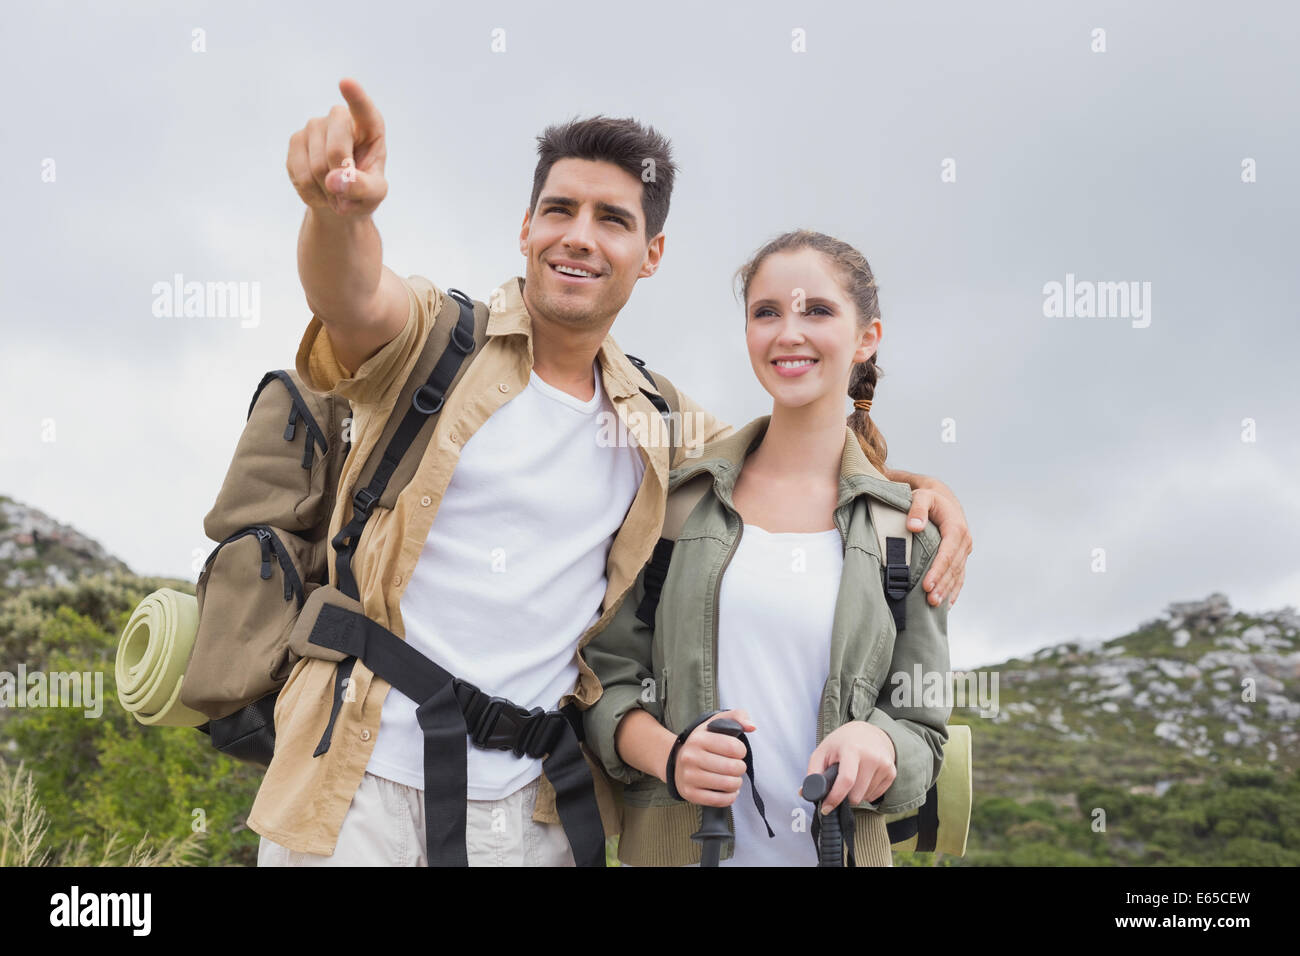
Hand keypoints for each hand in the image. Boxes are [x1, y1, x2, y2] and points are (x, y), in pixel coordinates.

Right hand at [286, 77, 388, 216]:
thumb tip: (334, 180)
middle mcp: (340, 119)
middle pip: (336, 149)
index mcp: (369, 126)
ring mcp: (315, 126)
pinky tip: (319, 189)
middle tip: (348, 189)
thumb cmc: (363, 189)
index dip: (355, 97)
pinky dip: (312, 192)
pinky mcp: (296, 140)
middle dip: (341, 177)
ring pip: (316, 165)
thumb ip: (363, 188)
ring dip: (327, 189)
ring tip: (335, 191)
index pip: (364, 109)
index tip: (346, 83)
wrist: (339, 197)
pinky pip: (301, 173)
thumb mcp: (374, 194)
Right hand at [670, 709, 754, 807]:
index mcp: (698, 739)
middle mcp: (690, 757)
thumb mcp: (715, 723)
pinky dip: (730, 796)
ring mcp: (689, 777)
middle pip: (733, 768)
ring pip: (728, 785)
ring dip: (737, 783)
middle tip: (736, 766)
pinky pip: (720, 800)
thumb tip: (752, 727)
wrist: (675, 761)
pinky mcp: (690, 794)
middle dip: (740, 768)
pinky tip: (728, 790)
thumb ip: (737, 717)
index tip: (737, 752)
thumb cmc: (703, 742)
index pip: (733, 747)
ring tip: (732, 778)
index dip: (741, 751)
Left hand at [804, 721, 895, 813]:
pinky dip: (866, 792)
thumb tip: (805, 793)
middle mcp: (871, 756)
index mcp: (852, 749)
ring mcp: (884, 764)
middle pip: (856, 794)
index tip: (826, 808)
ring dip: (855, 794)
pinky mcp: (892, 772)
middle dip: (844, 796)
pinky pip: (875, 796)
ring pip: (865, 797)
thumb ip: (813, 772)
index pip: (846, 780)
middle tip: (838, 785)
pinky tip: (863, 778)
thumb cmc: (842, 743)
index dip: (835, 798)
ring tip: (853, 776)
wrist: (868, 732)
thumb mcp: (823, 750)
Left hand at [904, 486, 972, 607]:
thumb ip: (917, 509)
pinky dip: (953, 590)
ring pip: (957, 574)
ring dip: (947, 591)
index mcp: (956, 528)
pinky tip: (946, 605)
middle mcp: (964, 541)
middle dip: (942, 585)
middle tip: (929, 600)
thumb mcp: (922, 497)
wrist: (942, 498)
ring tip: (935, 605)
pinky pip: (959, 576)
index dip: (937, 570)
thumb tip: (914, 526)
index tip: (927, 585)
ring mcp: (964, 550)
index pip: (947, 554)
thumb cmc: (929, 498)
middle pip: (953, 568)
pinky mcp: (961, 557)